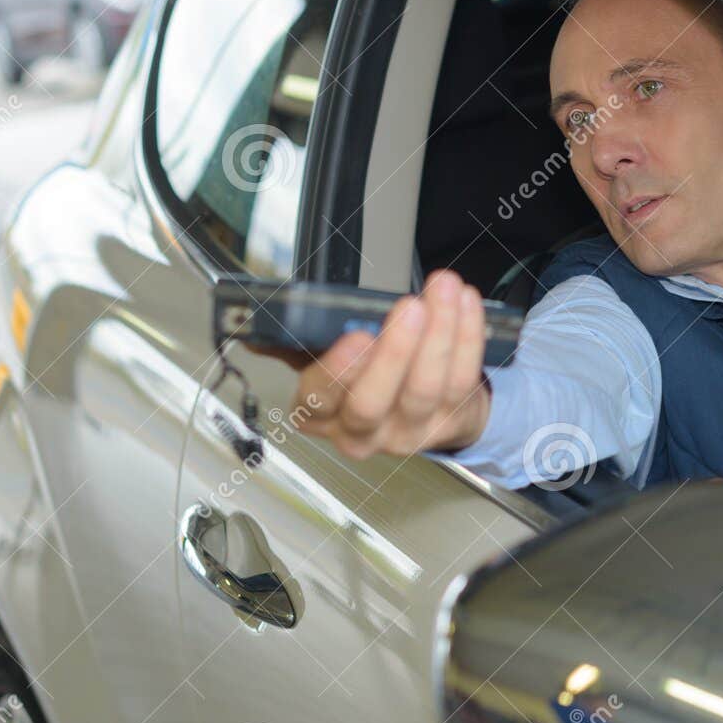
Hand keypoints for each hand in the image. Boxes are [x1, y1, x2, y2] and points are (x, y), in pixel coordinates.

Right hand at [291, 270, 490, 459]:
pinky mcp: (452, 420)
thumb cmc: (363, 371)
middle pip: (373, 402)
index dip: (337, 370)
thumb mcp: (320, 355)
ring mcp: (410, 430)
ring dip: (439, 333)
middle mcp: (362, 431)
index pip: (319, 399)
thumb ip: (292, 340)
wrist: (421, 406)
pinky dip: (468, 336)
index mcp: (319, 413)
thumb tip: (254, 329)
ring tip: (444, 292)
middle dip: (393, 352)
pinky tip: (466, 303)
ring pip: (425, 388)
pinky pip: (462, 379)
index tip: (355, 335)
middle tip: (409, 308)